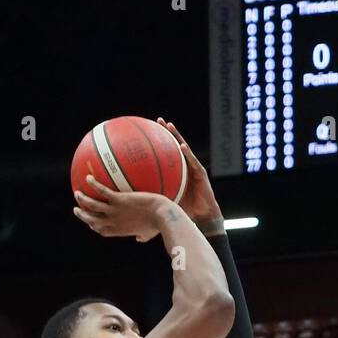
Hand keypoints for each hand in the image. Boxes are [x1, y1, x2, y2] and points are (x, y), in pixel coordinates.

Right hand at [73, 178, 173, 241]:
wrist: (164, 216)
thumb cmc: (160, 225)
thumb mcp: (149, 233)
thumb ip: (142, 236)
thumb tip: (140, 239)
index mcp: (120, 230)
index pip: (102, 230)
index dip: (94, 226)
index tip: (90, 223)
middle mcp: (114, 222)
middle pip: (92, 220)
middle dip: (82, 215)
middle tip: (76, 209)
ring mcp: (115, 211)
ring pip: (93, 206)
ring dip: (83, 200)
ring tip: (77, 193)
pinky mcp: (120, 200)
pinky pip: (103, 191)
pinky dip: (94, 185)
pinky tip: (89, 177)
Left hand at [156, 117, 222, 234]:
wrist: (202, 217)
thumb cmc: (184, 211)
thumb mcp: (165, 204)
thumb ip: (153, 200)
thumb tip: (135, 211)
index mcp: (177, 172)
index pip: (166, 153)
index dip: (158, 142)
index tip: (147, 131)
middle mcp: (185, 167)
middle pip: (174, 145)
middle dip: (167, 132)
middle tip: (158, 120)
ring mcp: (193, 168)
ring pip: (184, 149)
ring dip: (177, 136)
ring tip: (169, 125)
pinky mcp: (201, 173)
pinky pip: (193, 161)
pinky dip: (188, 153)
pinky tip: (182, 146)